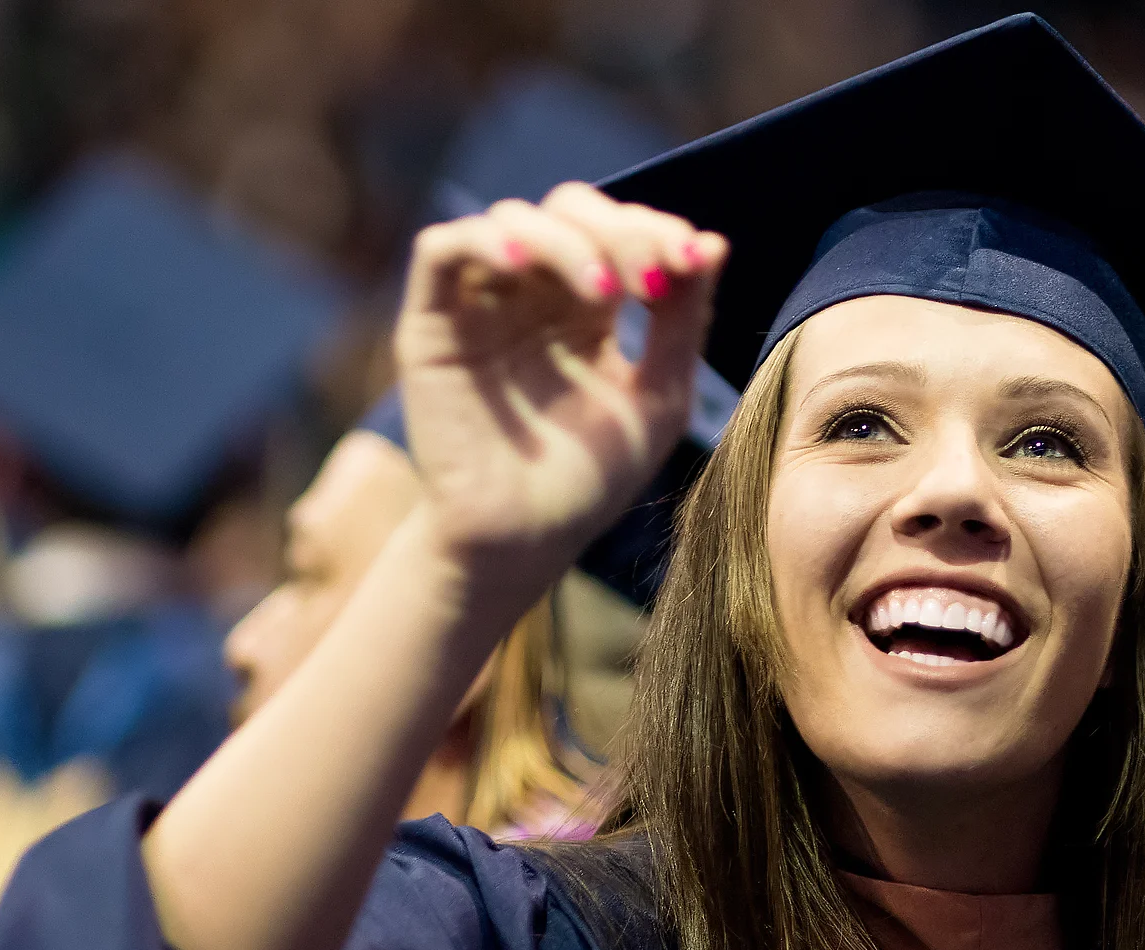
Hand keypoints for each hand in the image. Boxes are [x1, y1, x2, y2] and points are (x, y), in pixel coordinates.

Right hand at [392, 183, 727, 594]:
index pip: (619, 232)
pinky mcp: (431, 324)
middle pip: (569, 211)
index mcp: (586, 309)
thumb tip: (712, 244)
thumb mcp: (658, 397)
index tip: (694, 258)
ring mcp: (480, 305)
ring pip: (512, 220)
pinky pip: (442, 250)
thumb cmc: (590, 479)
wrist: (523, 542)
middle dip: (619, 229)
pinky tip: (524, 266)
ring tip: (603, 291)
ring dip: (565, 240)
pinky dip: (484, 241)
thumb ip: (683, 323)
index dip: (656, 231)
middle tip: (652, 275)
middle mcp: (532, 296)